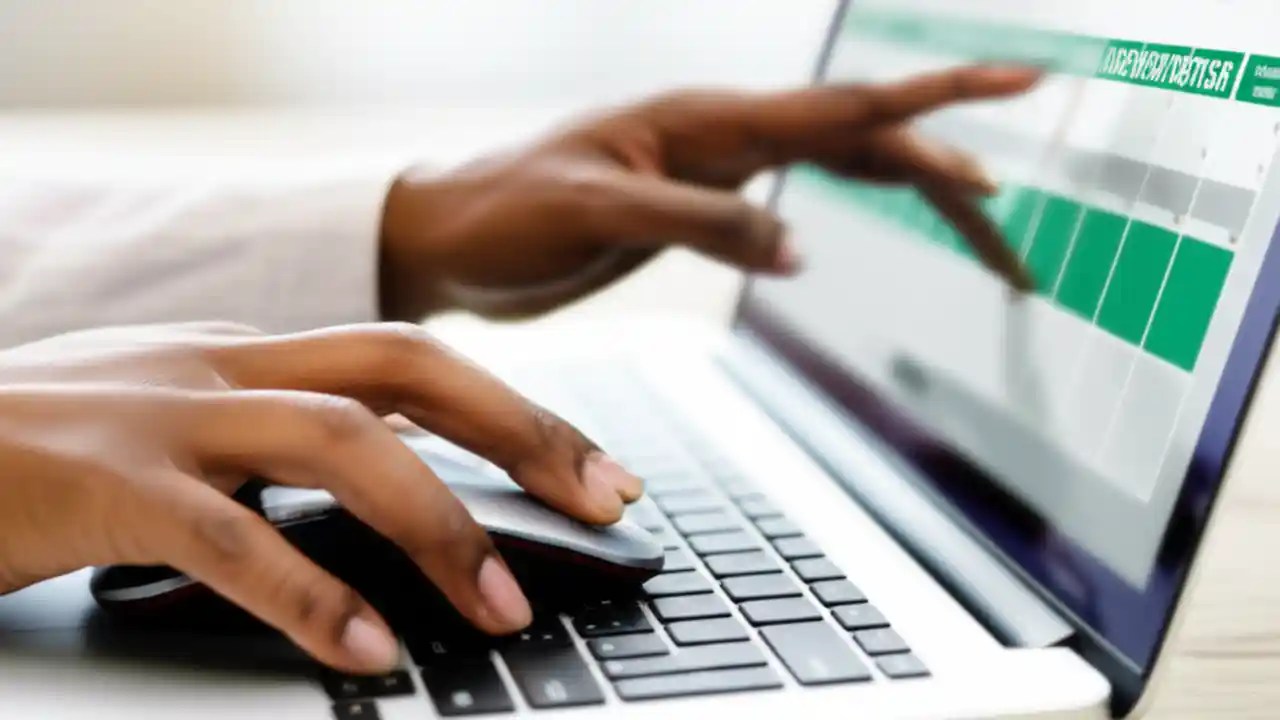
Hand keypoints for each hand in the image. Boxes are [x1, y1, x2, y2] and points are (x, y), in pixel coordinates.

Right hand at [0, 322, 640, 672]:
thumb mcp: (178, 437)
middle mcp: (218, 364)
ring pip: (336, 439)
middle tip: (608, 502)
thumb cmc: (39, 452)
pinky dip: (309, 596)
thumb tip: (392, 508)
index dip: (517, 409)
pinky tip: (368, 650)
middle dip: (521, 431)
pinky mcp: (96, 482)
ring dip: (434, 522)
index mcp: (245, 354)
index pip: (412, 362)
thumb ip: (276, 457)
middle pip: (405, 368)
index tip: (597, 470)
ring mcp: (160, 415)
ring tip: (498, 606)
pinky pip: (227, 539)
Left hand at [379, 65, 1039, 318]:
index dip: (934, 98)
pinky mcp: (701, 210)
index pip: (841, 104)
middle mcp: (723, 135)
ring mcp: (717, 172)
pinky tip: (872, 227)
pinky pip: (797, 201)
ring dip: (912, 196)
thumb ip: (697, 224)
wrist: (452, 242)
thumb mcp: (593, 212)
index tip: (1014, 87)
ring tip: (982, 233)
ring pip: (840, 170)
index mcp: (704, 119)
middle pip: (863, 138)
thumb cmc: (504, 213)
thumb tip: (799, 247)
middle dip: (946, 171)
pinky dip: (849, 213)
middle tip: (1015, 212)